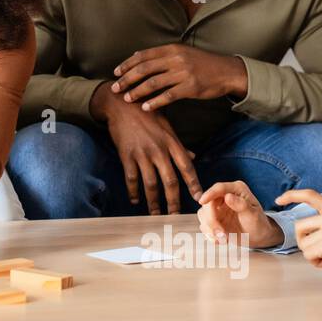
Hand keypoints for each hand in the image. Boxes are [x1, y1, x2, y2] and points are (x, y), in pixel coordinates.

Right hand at [90, 83, 199, 214]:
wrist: (121, 104)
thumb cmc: (147, 114)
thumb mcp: (167, 127)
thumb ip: (179, 145)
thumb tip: (192, 157)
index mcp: (172, 142)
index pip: (187, 167)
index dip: (194, 184)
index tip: (199, 199)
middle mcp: (159, 150)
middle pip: (170, 181)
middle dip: (173, 201)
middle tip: (174, 216)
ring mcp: (142, 153)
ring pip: (150, 184)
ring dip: (153, 202)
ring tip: (155, 214)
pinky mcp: (126, 155)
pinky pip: (131, 178)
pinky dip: (133, 191)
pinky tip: (135, 201)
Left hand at [113, 44, 247, 110]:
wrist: (226, 71)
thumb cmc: (202, 63)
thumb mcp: (182, 52)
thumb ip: (161, 54)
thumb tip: (136, 55)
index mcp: (172, 49)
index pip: (143, 55)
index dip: (127, 64)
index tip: (115, 73)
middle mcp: (176, 59)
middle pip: (144, 69)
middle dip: (127, 79)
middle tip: (115, 88)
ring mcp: (183, 73)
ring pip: (153, 83)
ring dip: (137, 91)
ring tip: (126, 98)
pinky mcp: (190, 87)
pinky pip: (168, 96)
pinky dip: (154, 102)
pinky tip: (145, 107)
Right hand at [197, 180, 283, 248]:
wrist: (258, 238)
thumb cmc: (259, 223)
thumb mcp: (253, 215)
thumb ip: (241, 205)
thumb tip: (228, 196)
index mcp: (236, 190)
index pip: (219, 188)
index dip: (209, 194)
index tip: (202, 201)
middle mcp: (224, 196)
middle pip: (208, 203)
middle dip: (211, 220)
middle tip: (220, 234)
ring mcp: (218, 208)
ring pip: (203, 214)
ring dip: (210, 229)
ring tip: (223, 239)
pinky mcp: (213, 219)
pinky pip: (204, 225)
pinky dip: (210, 234)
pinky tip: (220, 241)